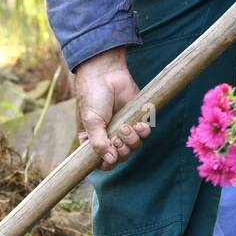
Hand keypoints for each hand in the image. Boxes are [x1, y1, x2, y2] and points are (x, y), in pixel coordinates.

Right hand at [73, 48, 149, 169]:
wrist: (106, 72)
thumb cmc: (92, 96)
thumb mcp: (91, 122)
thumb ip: (99, 143)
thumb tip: (110, 161)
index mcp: (93, 140)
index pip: (101, 162)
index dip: (107, 163)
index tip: (109, 155)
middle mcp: (108, 137)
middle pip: (120, 156)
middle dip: (121, 149)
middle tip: (117, 135)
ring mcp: (123, 128)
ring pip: (133, 147)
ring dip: (132, 140)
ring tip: (126, 126)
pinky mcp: (136, 118)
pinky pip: (144, 134)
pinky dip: (143, 132)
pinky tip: (139, 124)